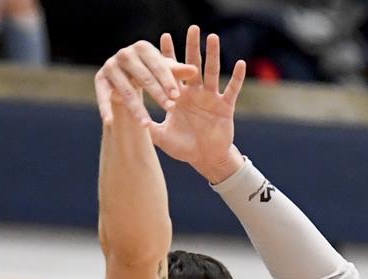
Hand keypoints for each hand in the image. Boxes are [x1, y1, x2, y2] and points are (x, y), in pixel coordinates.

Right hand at [94, 40, 199, 127]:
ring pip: (125, 90)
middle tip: (169, 108)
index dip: (167, 81)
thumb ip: (178, 72)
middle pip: (143, 77)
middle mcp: (124, 53)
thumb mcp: (165, 72)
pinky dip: (105, 109)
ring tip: (146, 124)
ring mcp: (110, 66)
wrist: (126, 74)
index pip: (158, 65)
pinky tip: (109, 122)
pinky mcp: (99, 79)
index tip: (177, 97)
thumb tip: (195, 70)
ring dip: (136, 108)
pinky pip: (102, 96)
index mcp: (143, 47)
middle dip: (157, 94)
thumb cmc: (152, 71)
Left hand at [147, 27, 247, 182]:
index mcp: (180, 96)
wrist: (205, 159)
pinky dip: (236, 77)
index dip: (169, 55)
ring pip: (212, 72)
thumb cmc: (184, 148)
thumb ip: (147, 125)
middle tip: (192, 28)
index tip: (165, 36)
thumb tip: (127, 116)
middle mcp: (196, 93)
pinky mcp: (225, 107)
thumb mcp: (162, 136)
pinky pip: (231, 90)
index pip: (173, 72)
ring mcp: (211, 98)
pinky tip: (240, 63)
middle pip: (193, 65)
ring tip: (212, 37)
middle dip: (192, 47)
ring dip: (213, 54)